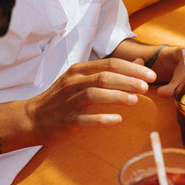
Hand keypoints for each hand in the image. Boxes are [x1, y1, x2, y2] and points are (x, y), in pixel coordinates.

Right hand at [26, 58, 155, 143]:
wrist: (33, 118)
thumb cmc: (63, 99)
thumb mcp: (84, 80)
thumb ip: (111, 72)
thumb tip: (140, 64)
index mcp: (80, 70)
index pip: (110, 64)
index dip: (132, 69)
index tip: (151, 76)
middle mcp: (74, 82)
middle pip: (104, 76)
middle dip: (128, 80)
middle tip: (147, 87)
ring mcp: (69, 101)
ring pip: (94, 94)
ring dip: (116, 96)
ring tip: (135, 101)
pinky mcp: (66, 119)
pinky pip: (86, 118)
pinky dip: (102, 119)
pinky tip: (117, 121)